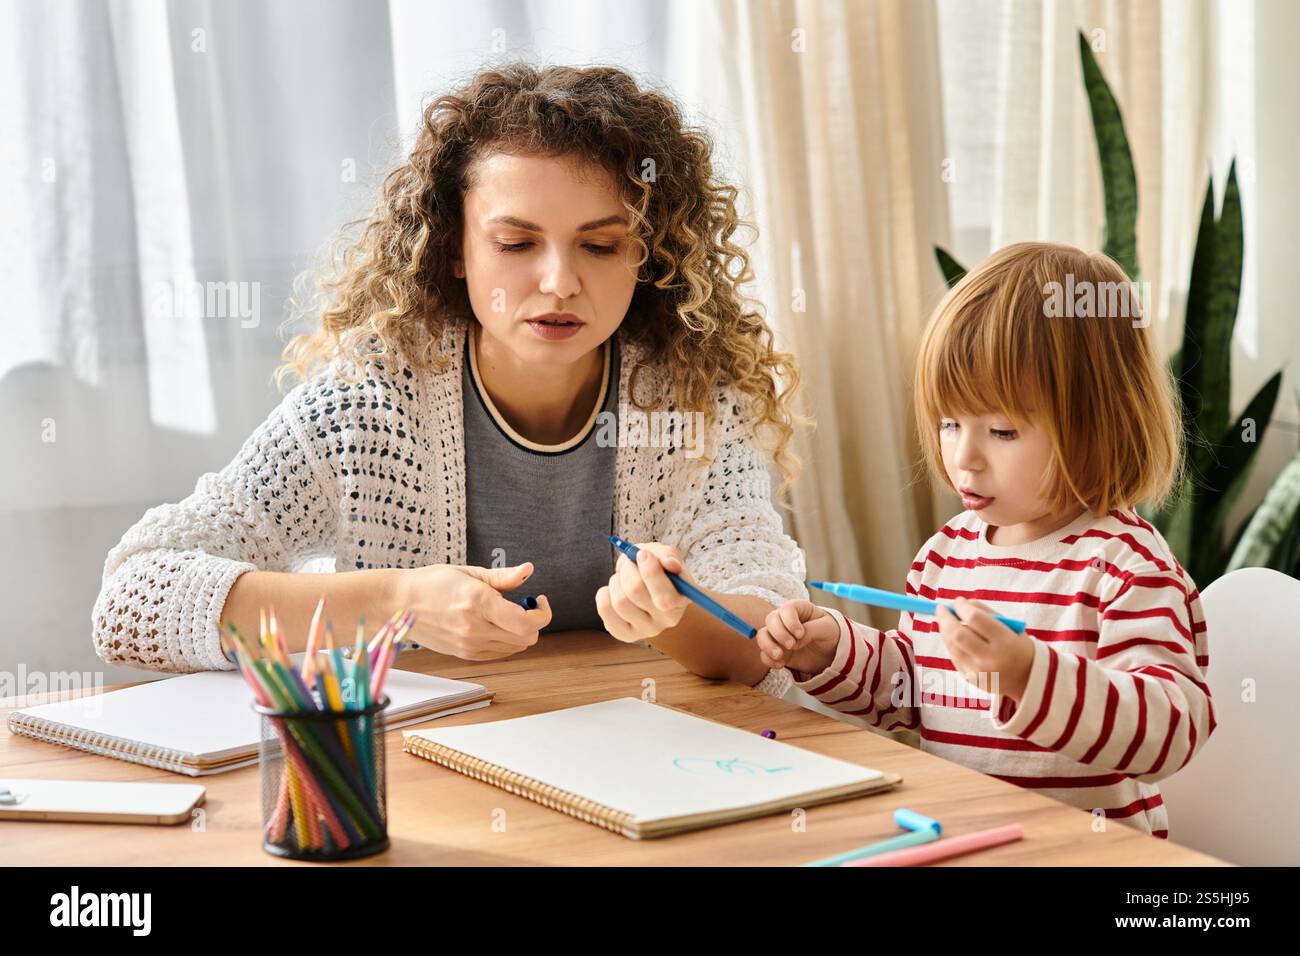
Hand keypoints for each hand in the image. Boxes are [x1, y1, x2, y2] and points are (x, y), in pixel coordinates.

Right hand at [390, 562, 550, 660]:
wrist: (400, 604)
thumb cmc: (433, 583)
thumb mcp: (469, 572)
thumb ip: (502, 576)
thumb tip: (528, 570)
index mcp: (477, 602)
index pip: (526, 622)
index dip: (542, 613)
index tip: (538, 598)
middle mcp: (474, 628)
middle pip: (526, 638)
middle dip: (534, 622)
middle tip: (525, 604)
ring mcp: (469, 644)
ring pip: (515, 648)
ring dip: (521, 632)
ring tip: (507, 613)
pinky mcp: (465, 654)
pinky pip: (499, 654)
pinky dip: (506, 641)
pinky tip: (496, 624)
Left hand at [595, 543, 691, 642]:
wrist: (647, 586)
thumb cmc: (658, 568)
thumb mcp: (665, 555)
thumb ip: (669, 556)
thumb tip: (669, 563)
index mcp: (682, 600)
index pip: (665, 598)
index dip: (650, 573)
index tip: (641, 554)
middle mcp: (668, 620)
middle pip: (636, 593)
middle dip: (628, 570)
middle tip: (629, 562)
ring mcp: (646, 630)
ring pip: (620, 601)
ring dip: (616, 580)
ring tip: (622, 577)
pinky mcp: (625, 634)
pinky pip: (605, 609)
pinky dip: (604, 593)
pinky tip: (614, 591)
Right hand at [755, 600, 839, 676]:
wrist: (831, 652)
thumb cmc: (830, 634)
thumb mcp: (827, 628)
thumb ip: (811, 631)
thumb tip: (795, 642)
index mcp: (799, 608)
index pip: (787, 609)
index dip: (790, 621)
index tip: (800, 634)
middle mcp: (785, 620)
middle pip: (770, 620)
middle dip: (779, 633)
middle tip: (792, 645)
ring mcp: (778, 635)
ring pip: (762, 635)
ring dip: (768, 646)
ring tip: (780, 657)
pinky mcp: (776, 650)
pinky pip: (764, 654)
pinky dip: (768, 660)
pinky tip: (781, 665)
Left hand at [936, 598, 1034, 700]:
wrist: (1027, 680)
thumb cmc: (1017, 646)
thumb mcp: (1011, 627)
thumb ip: (986, 612)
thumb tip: (960, 602)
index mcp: (1006, 643)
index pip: (975, 619)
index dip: (962, 607)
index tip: (957, 601)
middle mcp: (991, 660)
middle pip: (958, 634)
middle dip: (946, 619)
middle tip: (941, 608)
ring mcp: (979, 672)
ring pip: (952, 646)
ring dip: (945, 630)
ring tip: (947, 621)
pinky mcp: (970, 679)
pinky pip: (954, 657)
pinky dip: (952, 644)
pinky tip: (955, 638)